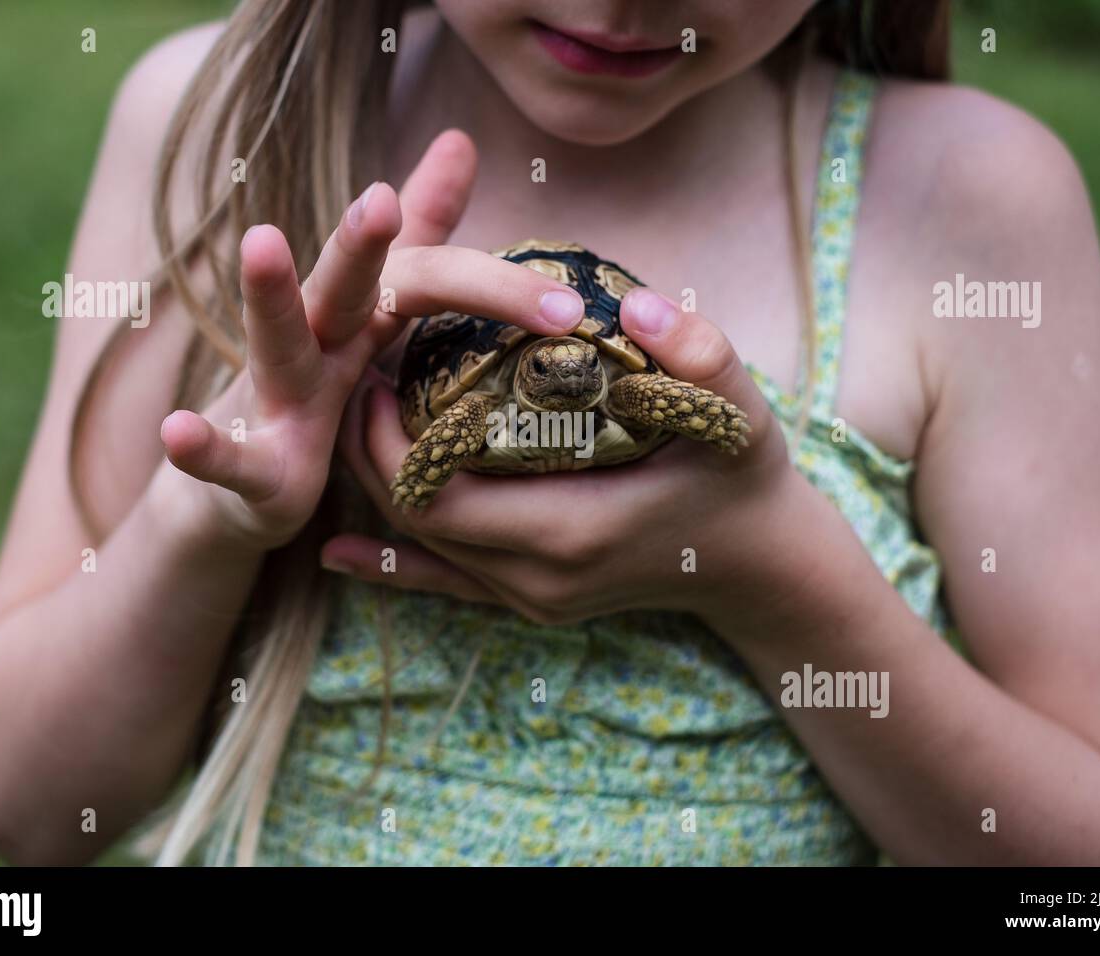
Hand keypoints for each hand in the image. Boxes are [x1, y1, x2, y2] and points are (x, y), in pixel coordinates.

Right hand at [154, 131, 588, 550]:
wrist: (245, 484)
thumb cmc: (321, 392)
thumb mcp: (378, 315)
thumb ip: (423, 239)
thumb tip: (461, 142)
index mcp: (362, 315)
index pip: (428, 279)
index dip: (494, 287)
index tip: (570, 307)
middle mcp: (318, 341)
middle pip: (344, 284)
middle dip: (360, 241)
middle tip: (383, 199)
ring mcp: (276, 396)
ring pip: (274, 341)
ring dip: (268, 294)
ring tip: (262, 238)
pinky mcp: (251, 465)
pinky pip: (228, 457)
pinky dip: (203, 446)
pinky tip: (177, 431)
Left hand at [325, 287, 795, 625]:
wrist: (758, 562)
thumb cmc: (742, 478)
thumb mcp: (740, 413)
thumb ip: (700, 357)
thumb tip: (639, 307)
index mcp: (571, 529)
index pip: (434, 494)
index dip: (385, 439)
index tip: (378, 368)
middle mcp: (537, 580)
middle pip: (414, 521)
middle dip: (372, 451)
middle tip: (365, 376)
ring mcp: (531, 600)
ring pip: (424, 547)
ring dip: (387, 483)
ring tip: (367, 413)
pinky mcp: (531, 603)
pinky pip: (444, 584)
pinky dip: (392, 563)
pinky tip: (341, 551)